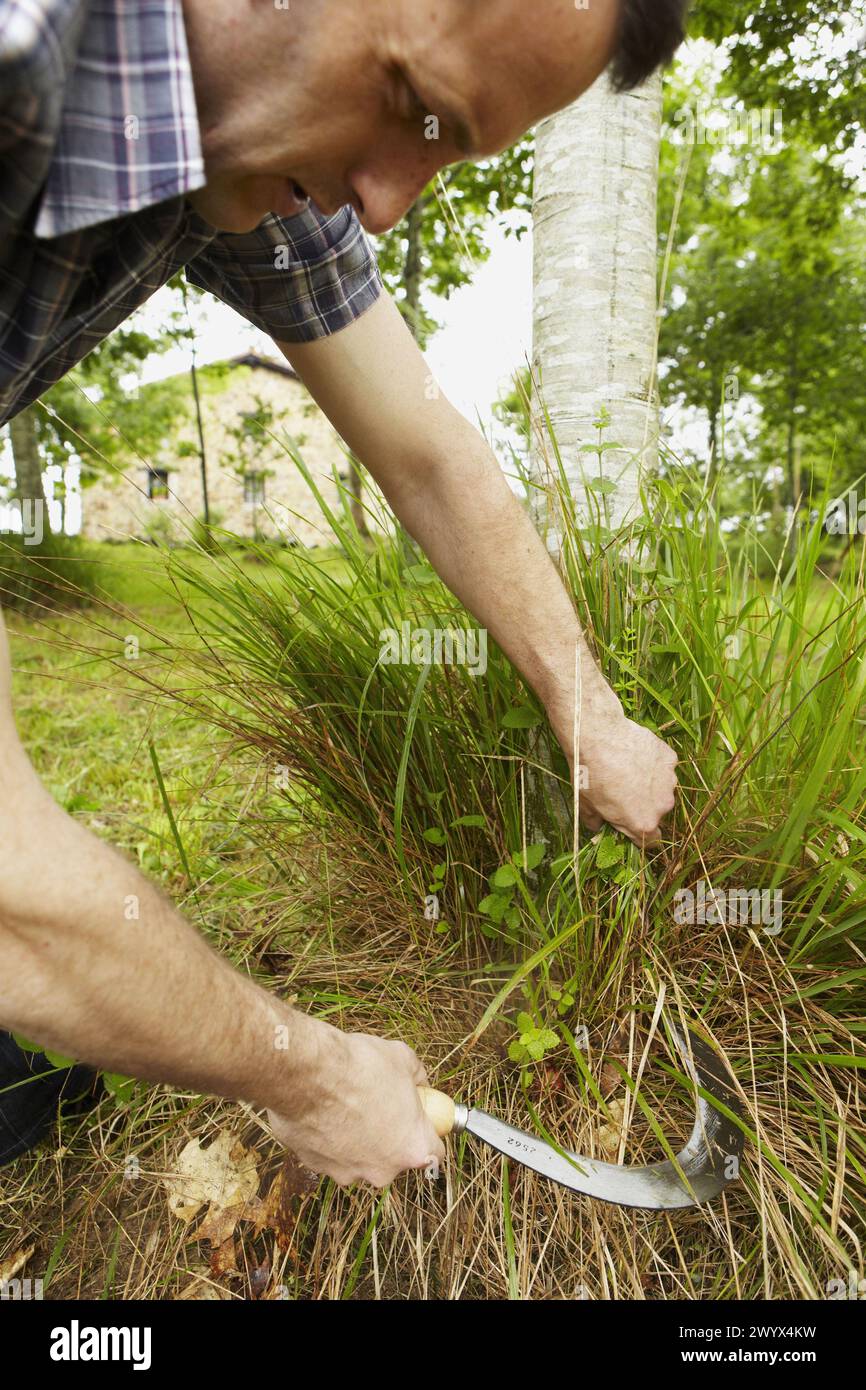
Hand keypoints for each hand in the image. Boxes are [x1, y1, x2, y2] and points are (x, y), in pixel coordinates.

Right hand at [268, 1028, 445, 1186]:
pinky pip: (330, 1154)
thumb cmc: (361, 1067)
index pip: (435, 1152)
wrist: (309, 1073)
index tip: (419, 1119)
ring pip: (360, 1158)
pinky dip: (329, 1138)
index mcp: (413, 1147)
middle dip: (389, 1136)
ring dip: (357, 1139)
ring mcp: (348, 1173)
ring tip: (345, 1105)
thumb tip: (419, 1079)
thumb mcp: (403, 1059)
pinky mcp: (317, 1167)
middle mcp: (383, 1170)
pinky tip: (323, 1111)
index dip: (428, 1132)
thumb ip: (417, 1076)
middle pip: (394, 1158)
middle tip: (378, 1106)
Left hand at [573, 714, 677, 846]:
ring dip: (650, 784)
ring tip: (628, 769)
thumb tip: (597, 826)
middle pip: (656, 812)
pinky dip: (653, 763)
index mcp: (643, 823)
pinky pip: (663, 766)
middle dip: (642, 806)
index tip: (626, 823)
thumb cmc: (590, 774)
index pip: (648, 841)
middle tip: (622, 790)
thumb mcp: (586, 805)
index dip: (636, 833)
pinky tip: (636, 755)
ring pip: (661, 788)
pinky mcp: (670, 758)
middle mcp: (663, 806)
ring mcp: (669, 780)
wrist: (598, 736)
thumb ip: (596, 821)